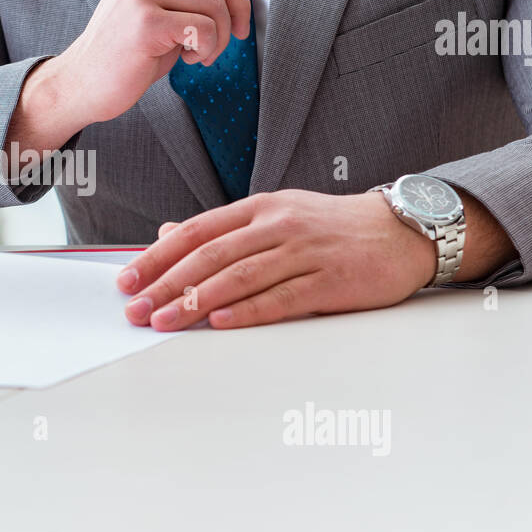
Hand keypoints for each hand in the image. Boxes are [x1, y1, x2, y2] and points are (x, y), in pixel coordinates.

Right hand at [53, 0, 251, 124]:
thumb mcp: (151, 4)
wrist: (86, 80)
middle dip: (239, 7)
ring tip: (200, 50)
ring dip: (220, 37)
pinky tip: (188, 56)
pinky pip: (205, 29)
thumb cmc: (122, 48)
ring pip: (216, 5)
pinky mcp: (148, 23)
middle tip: (235, 29)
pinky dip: (207, 49)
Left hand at [116, 189, 437, 329]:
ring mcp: (305, 251)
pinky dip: (248, 311)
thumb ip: (223, 230)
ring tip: (166, 321)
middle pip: (211, 255)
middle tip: (136, 308)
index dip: (158, 256)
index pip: (197, 231)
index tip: (128, 280)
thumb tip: (168, 235)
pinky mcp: (331, 280)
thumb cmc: (333, 227)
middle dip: (167, 284)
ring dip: (197, 302)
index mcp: (260, 207)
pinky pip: (282, 297)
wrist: (402, 230)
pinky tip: (220, 323)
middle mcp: (278, 225)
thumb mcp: (274, 215)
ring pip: (240, 277)